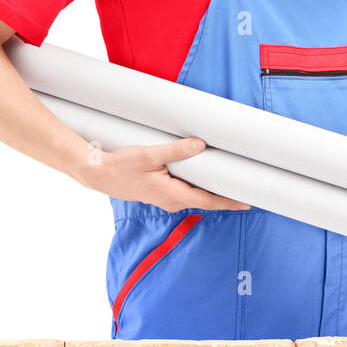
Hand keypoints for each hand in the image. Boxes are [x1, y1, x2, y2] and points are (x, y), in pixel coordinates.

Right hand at [76, 137, 250, 211]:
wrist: (99, 174)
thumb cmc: (122, 166)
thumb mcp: (149, 155)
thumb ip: (176, 150)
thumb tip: (200, 144)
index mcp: (172, 195)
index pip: (208, 200)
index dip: (229, 201)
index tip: (248, 202)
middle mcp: (172, 201)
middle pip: (206, 200)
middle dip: (226, 197)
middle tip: (248, 191)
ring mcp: (166, 199)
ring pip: (196, 196)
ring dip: (212, 192)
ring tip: (231, 183)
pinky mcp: (161, 193)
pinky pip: (186, 192)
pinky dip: (199, 187)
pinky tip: (204, 178)